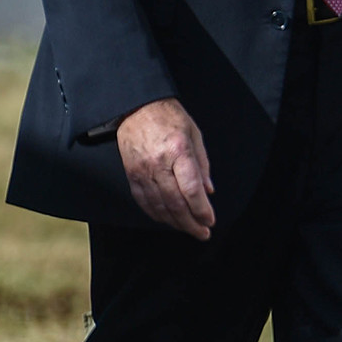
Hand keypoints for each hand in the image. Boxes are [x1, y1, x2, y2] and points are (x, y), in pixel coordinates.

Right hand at [117, 98, 214, 239]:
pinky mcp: (131, 174)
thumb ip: (202, 165)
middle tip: (203, 233)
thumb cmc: (170, 117)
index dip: (201, 209)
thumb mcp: (194, 135)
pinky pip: (143, 201)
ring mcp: (142, 171)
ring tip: (189, 229)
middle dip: (191, 222)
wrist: (136, 108)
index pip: (190, 189)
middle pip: (175, 203)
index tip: (210, 220)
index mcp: (178, 151)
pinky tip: (167, 220)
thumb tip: (208, 192)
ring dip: (175, 222)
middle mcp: (158, 164)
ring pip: (159, 206)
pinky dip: (156, 214)